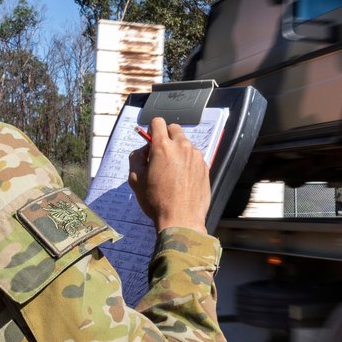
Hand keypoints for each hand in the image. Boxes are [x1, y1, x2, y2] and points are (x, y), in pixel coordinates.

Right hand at [128, 117, 210, 233]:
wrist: (181, 220)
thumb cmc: (156, 202)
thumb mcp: (136, 180)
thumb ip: (136, 158)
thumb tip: (143, 150)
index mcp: (163, 147)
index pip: (158, 122)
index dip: (152, 129)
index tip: (151, 141)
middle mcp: (182, 147)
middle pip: (174, 128)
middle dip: (166, 137)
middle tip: (160, 155)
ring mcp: (196, 156)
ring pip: (185, 143)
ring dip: (177, 150)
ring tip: (172, 171)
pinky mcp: (205, 166)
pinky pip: (194, 156)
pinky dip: (187, 161)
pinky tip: (182, 178)